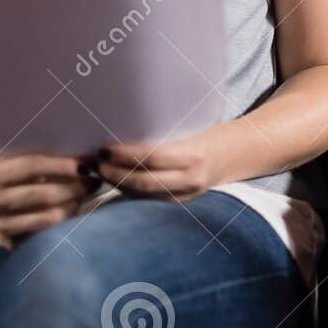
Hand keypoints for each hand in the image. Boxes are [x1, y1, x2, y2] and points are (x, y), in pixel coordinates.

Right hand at [0, 153, 98, 241]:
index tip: (86, 165)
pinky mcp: (7, 241)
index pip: (32, 166)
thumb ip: (37, 157)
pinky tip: (75, 211)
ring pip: (47, 218)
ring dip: (74, 206)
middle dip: (75, 188)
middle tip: (95, 180)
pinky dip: (63, 224)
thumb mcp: (8, 159)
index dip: (61, 165)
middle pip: (43, 195)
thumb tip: (81, 156)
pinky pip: (44, 235)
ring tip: (87, 195)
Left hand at [97, 132, 223, 200]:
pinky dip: (128, 191)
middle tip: (93, 163)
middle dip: (114, 174)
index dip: (124, 156)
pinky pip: (148, 200)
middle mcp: (191, 179)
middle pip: (144, 182)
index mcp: (194, 155)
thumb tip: (123, 123)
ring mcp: (187, 195)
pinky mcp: (180, 203)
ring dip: (116, 184)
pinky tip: (114, 181)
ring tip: (97, 171)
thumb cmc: (207, 133)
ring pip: (143, 195)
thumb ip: (164, 132)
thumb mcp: (192, 126)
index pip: (152, 158)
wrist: (234, 154)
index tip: (103, 149)